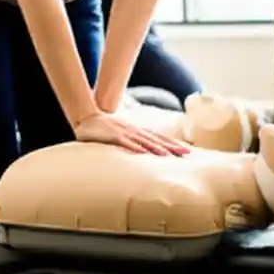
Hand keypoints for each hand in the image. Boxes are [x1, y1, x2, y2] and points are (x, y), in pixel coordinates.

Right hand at [73, 111, 189, 155]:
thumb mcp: (122, 136)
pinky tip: (143, 153)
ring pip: (143, 140)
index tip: (187, 151)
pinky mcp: (112, 135)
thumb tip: (146, 154)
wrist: (86, 118)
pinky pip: (125, 142)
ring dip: (156, 147)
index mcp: (137, 131)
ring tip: (168, 155)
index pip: (158, 137)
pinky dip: (134, 147)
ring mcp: (123, 132)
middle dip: (171, 146)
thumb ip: (133, 143)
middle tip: (186, 154)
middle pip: (155, 138)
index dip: (173, 144)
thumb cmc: (104, 130)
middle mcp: (133, 130)